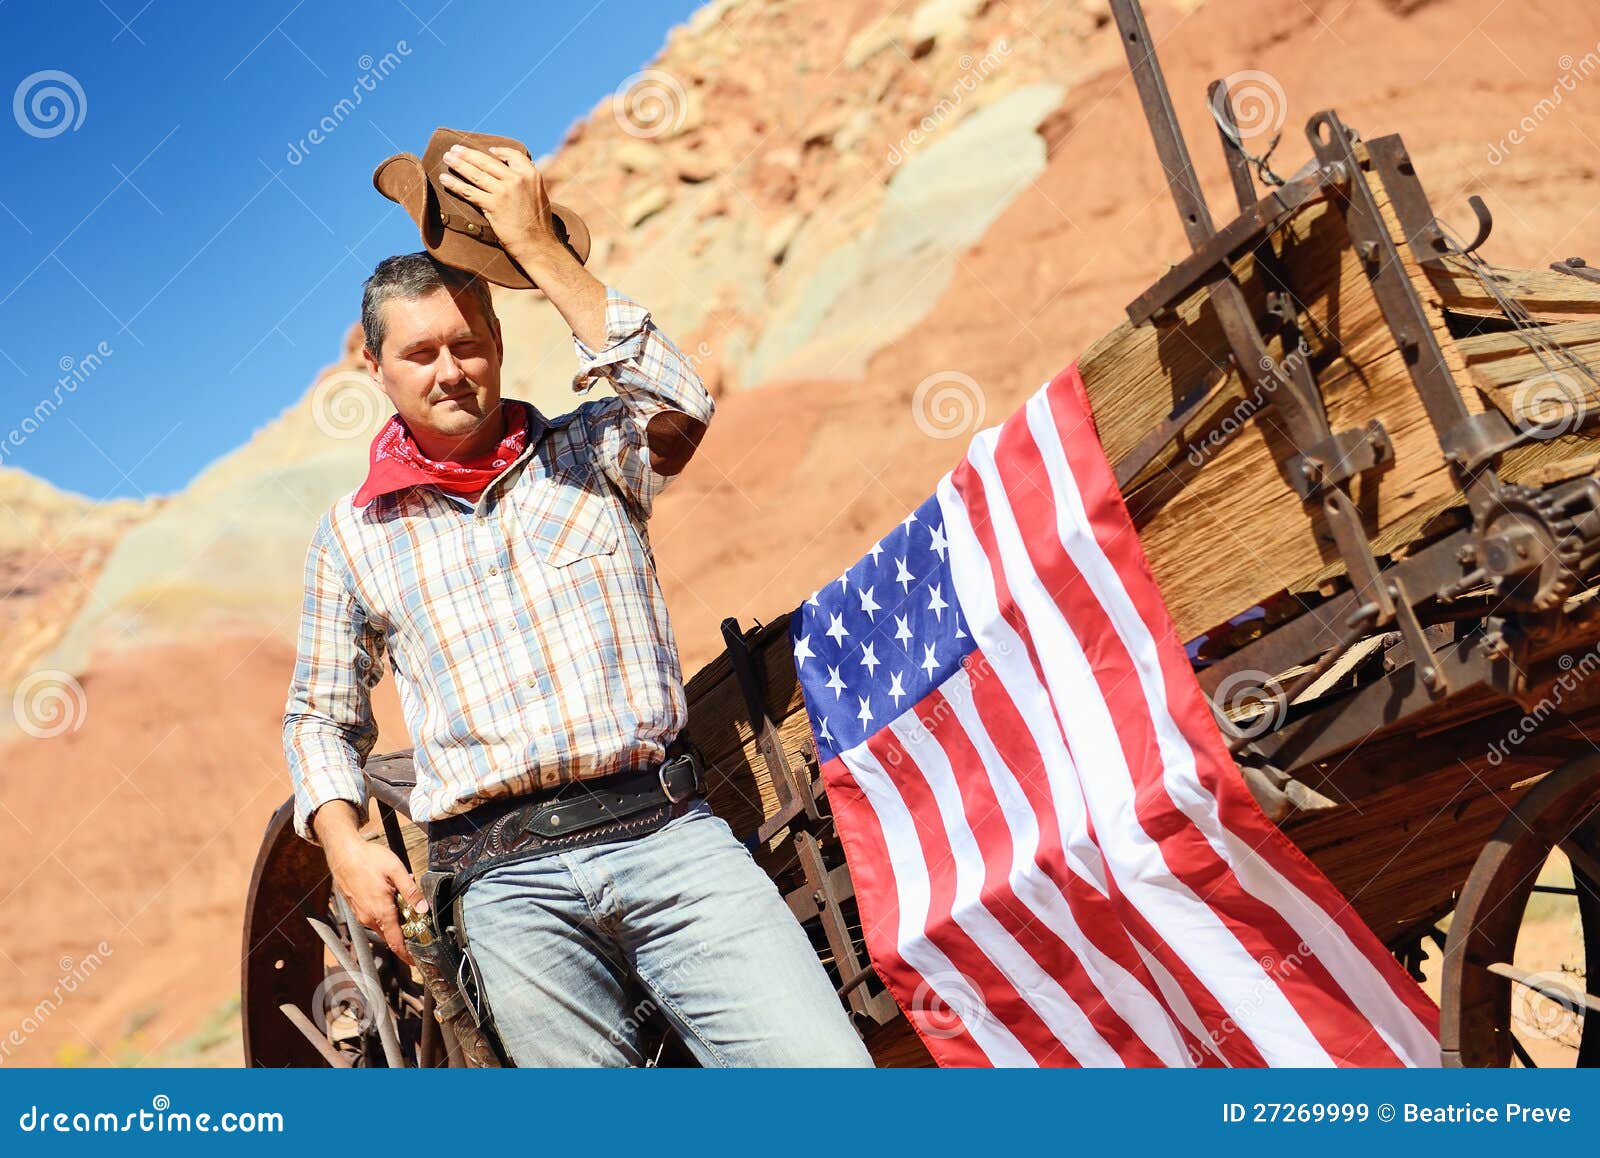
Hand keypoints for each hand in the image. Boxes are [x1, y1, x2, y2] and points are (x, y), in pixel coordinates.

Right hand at [324, 835, 425, 965]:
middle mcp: (369, 917)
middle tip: (419, 929)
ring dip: (395, 921)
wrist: (343, 852)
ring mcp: (360, 914)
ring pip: (382, 925)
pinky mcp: (356, 907)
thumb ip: (411, 891)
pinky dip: (385, 914)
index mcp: (381, 911)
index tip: (416, 962)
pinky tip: (391, 897)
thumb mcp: (396, 870)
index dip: (406, 955)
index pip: (396, 942)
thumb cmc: (368, 858)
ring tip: (405, 904)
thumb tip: (423, 909)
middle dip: (405, 935)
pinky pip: (373, 917)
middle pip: (390, 935)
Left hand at [437, 144, 571, 271]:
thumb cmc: (537, 223)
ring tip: (446, 158)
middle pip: (488, 162)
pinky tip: (444, 179)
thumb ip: (526, 182)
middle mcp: (517, 180)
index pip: (513, 155)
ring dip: (458, 164)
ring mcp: (504, 192)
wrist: (537, 244)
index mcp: (531, 175)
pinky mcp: (493, 205)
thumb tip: (513, 173)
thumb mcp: (538, 195)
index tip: (488, 150)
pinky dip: (455, 184)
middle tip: (454, 149)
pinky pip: (469, 192)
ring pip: (476, 174)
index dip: (499, 151)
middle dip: (468, 154)